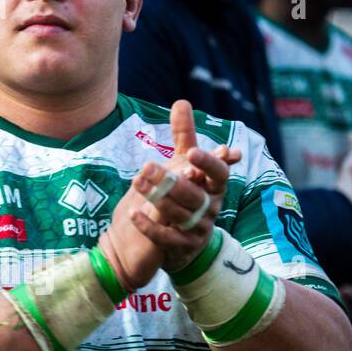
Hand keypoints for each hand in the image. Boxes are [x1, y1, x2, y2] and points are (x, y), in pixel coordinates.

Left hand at [99, 101, 238, 284]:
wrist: (180, 244)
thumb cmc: (185, 196)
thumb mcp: (185, 166)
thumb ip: (185, 136)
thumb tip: (181, 102)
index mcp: (214, 187)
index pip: (219, 173)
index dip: (208, 163)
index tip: (192, 152)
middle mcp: (211, 208)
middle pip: (193, 193)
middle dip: (170, 180)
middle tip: (147, 166)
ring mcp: (198, 229)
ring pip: (179, 213)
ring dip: (156, 198)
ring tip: (135, 182)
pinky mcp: (183, 248)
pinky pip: (166, 237)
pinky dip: (148, 226)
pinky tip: (132, 213)